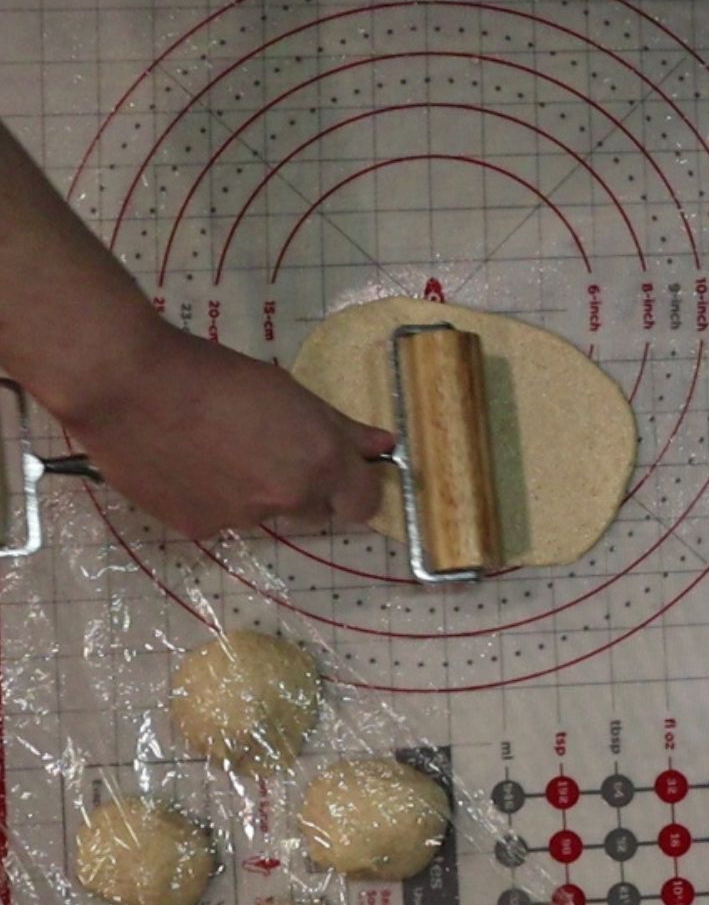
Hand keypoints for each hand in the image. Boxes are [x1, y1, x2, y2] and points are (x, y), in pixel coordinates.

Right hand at [58, 320, 393, 539]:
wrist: (127, 385)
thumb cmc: (214, 375)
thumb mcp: (289, 392)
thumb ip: (341, 428)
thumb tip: (385, 445)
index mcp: (320, 463)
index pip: (365, 505)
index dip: (357, 491)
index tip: (342, 475)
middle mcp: (289, 499)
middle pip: (315, 511)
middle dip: (302, 488)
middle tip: (267, 449)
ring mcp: (243, 520)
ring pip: (265, 514)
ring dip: (253, 492)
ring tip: (217, 449)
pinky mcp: (199, 530)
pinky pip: (220, 519)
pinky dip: (212, 500)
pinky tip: (187, 465)